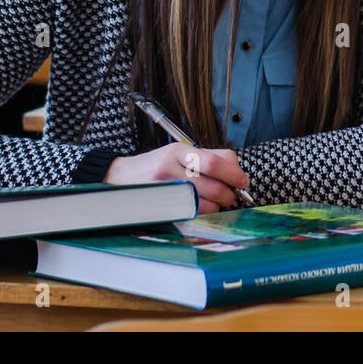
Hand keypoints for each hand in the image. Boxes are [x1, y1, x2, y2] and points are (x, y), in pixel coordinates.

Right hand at [104, 143, 250, 213]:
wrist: (120, 178)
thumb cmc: (156, 167)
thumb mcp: (179, 154)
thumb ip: (208, 159)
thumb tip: (237, 172)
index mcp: (180, 151)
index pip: (216, 161)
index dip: (235, 173)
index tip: (242, 181)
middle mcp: (171, 167)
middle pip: (214, 183)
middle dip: (229, 193)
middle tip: (231, 195)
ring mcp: (164, 187)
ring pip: (205, 202)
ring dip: (217, 205)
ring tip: (215, 202)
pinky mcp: (160, 205)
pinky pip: (191, 212)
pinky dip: (203, 212)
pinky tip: (201, 208)